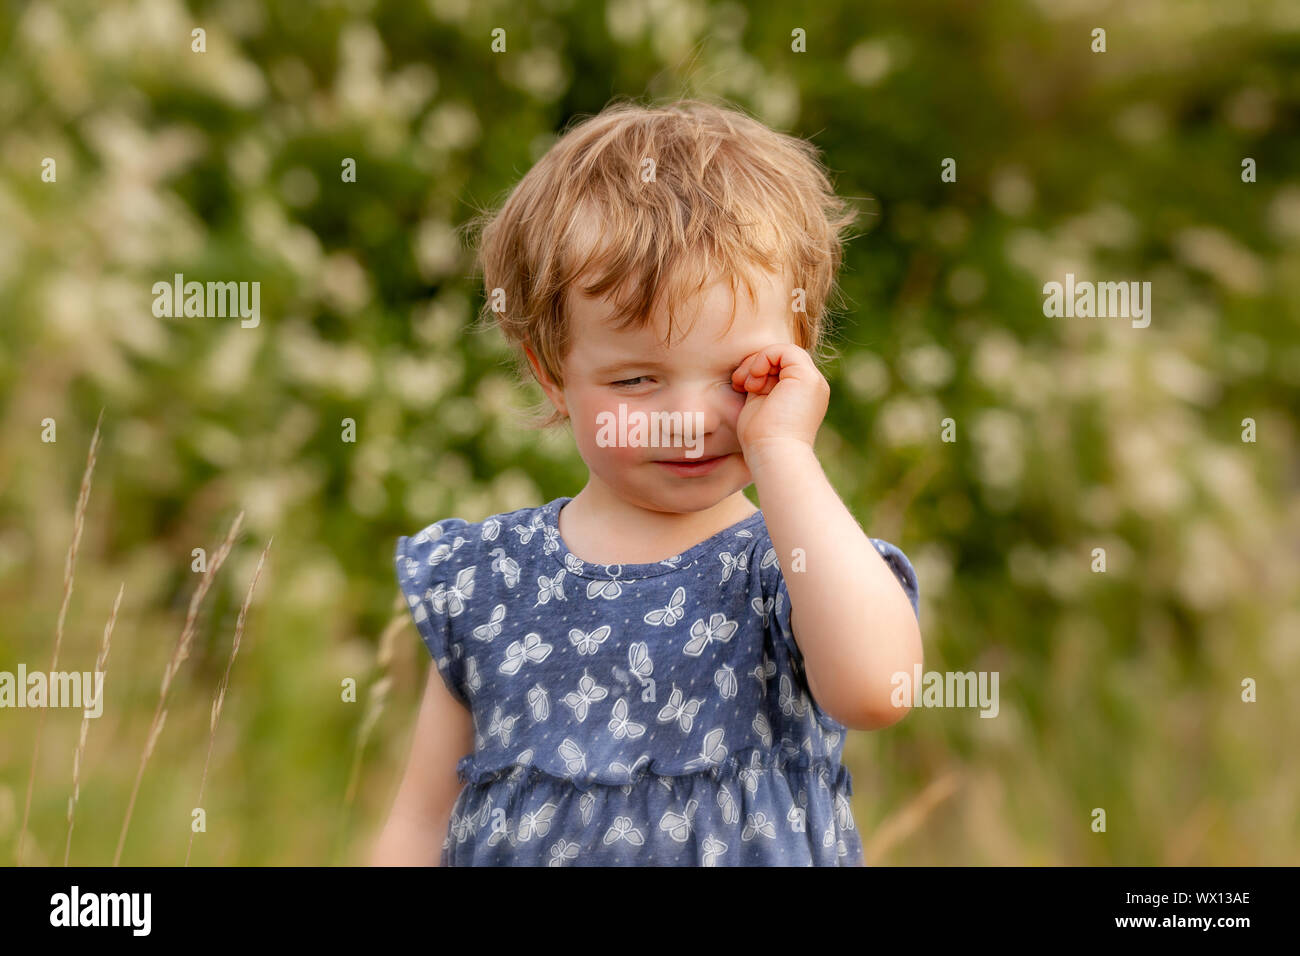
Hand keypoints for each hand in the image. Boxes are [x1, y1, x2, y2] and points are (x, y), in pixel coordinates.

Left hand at [730, 343, 828, 460]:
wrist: (774, 453)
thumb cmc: (761, 439)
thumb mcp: (759, 404)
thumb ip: (761, 386)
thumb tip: (749, 373)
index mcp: (802, 394)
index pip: (778, 366)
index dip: (756, 369)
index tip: (740, 386)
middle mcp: (812, 386)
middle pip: (780, 357)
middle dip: (754, 364)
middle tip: (739, 383)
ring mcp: (813, 381)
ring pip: (782, 352)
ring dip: (757, 362)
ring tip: (747, 384)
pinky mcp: (807, 377)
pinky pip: (784, 351)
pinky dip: (764, 358)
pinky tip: (755, 378)